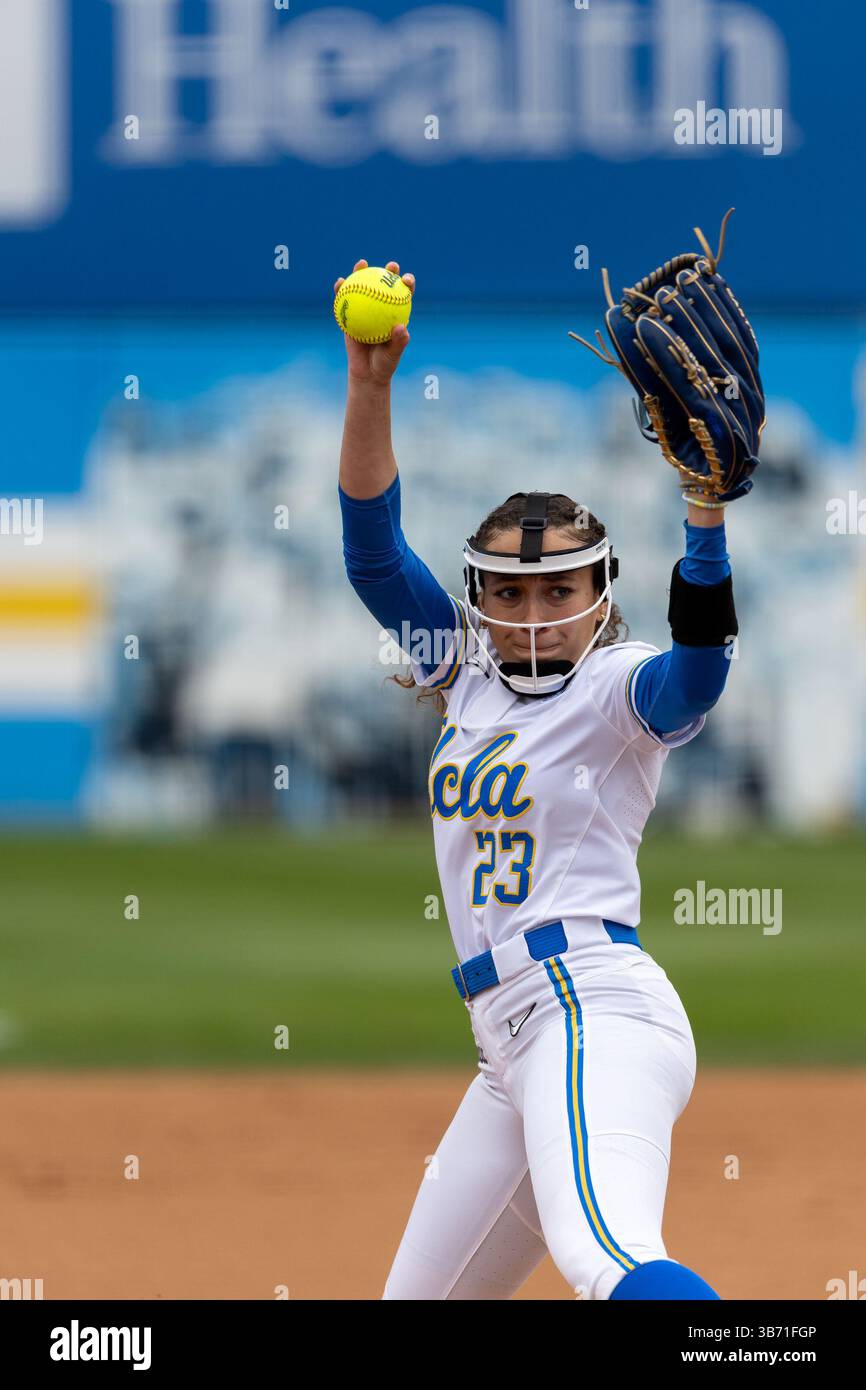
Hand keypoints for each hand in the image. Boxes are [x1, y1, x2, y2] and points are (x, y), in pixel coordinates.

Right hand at [334, 259, 413, 388]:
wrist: (367, 373)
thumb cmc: (384, 364)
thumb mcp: (393, 355)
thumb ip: (398, 342)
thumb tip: (401, 327)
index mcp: (396, 314)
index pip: (404, 295)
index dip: (407, 284)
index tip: (406, 280)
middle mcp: (382, 308)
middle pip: (386, 285)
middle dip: (390, 271)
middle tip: (390, 266)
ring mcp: (365, 309)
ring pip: (365, 287)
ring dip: (363, 273)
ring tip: (362, 264)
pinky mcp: (350, 314)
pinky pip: (345, 300)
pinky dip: (341, 290)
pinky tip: (339, 283)